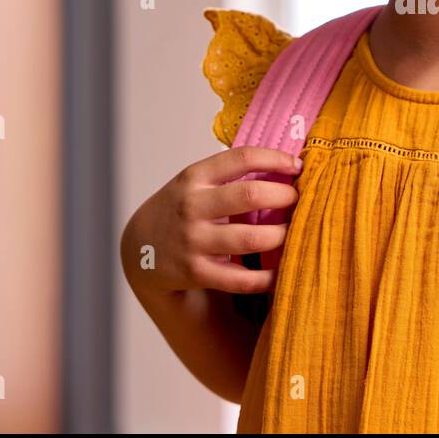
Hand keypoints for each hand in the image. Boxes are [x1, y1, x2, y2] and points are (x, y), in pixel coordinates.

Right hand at [120, 146, 301, 297]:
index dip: (275, 159)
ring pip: (251, 239)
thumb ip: (229, 173)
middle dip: (284, 197)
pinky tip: (281, 270)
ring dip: (282, 235)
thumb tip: (284, 165)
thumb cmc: (180, 208)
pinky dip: (267, 278)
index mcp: (195, 177)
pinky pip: (241, 279)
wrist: (140, 248)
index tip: (297, 166)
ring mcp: (193, 241)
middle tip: (298, 201)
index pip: (241, 158)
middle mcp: (193, 206)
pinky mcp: (196, 273)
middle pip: (250, 195)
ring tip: (293, 232)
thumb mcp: (194, 181)